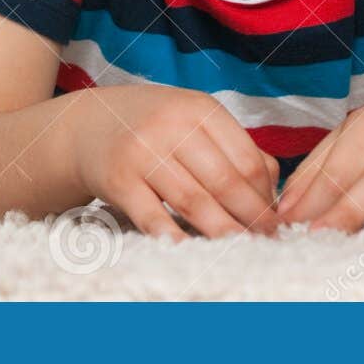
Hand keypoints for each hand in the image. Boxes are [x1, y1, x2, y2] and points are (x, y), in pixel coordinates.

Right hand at [66, 83, 282, 241]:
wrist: (87, 124)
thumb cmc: (151, 127)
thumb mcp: (192, 120)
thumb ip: (234, 147)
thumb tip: (275, 190)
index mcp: (198, 109)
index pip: (246, 159)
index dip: (266, 195)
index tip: (277, 220)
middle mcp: (171, 126)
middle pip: (225, 182)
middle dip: (252, 218)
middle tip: (268, 242)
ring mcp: (142, 152)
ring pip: (195, 202)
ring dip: (223, 232)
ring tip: (242, 251)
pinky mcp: (118, 180)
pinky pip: (153, 217)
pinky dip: (176, 238)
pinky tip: (194, 254)